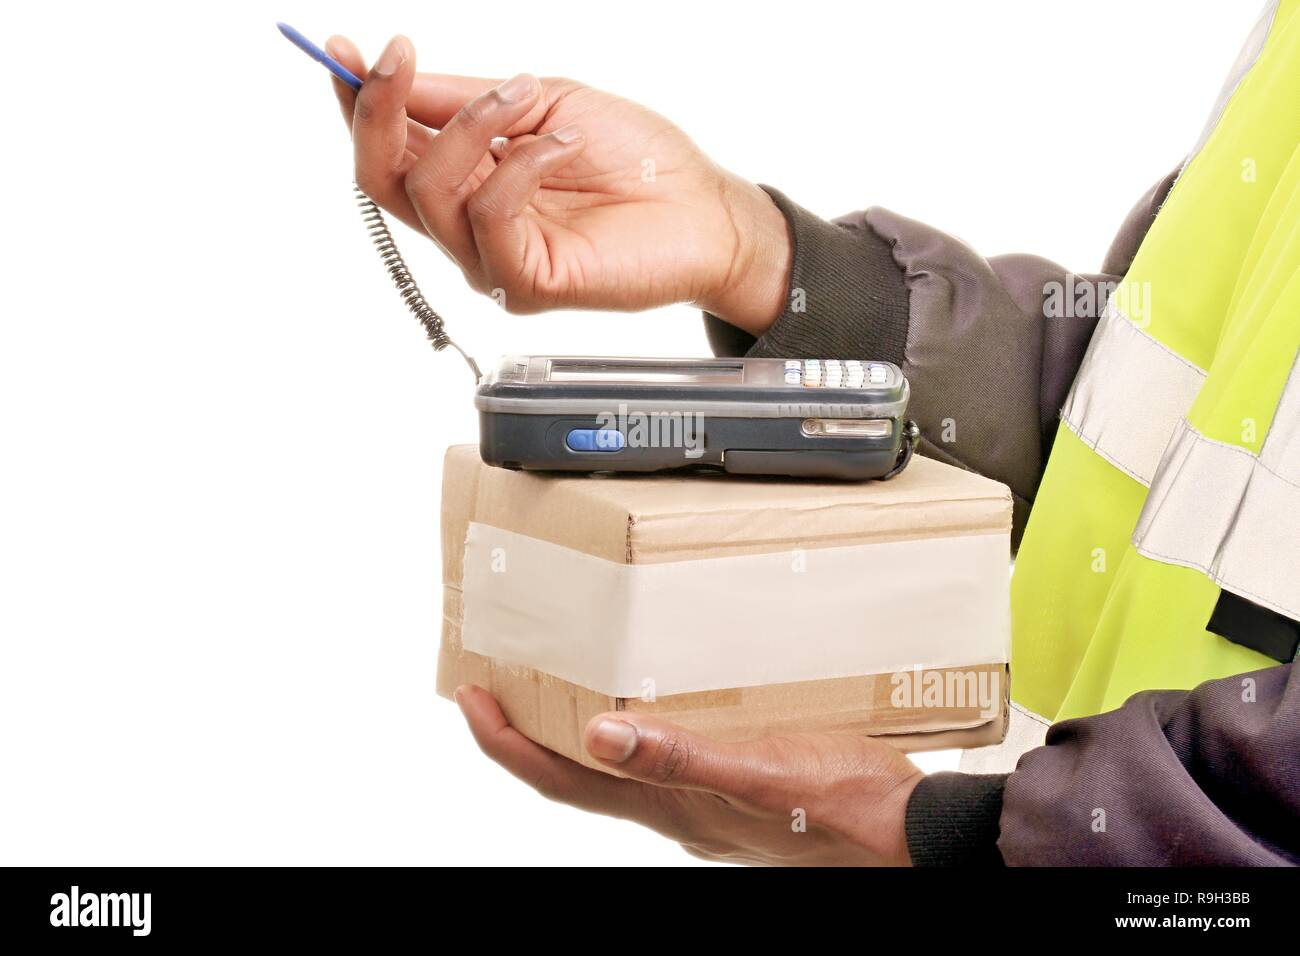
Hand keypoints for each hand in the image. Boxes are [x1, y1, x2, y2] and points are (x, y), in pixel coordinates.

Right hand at [324, 35, 790, 333]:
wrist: (701, 206)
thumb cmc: (633, 157)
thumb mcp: (540, 102)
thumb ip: (463, 99)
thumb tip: (388, 72)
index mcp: (466, 179)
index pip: (387, 149)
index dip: (356, 102)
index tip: (341, 52)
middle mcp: (467, 224)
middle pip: (381, 179)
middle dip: (378, 110)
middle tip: (398, 56)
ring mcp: (492, 258)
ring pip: (429, 193)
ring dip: (471, 126)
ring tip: (528, 98)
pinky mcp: (524, 284)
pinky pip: (489, 218)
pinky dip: (520, 166)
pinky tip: (561, 145)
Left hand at [454, 684, 922, 865]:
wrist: (909, 833)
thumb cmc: (846, 807)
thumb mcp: (761, 770)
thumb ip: (681, 756)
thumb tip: (597, 736)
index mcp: (670, 805)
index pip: (560, 781)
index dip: (506, 745)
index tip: (471, 699)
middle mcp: (676, 809)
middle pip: (575, 777)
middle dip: (529, 733)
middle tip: (501, 683)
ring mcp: (704, 803)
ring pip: (615, 769)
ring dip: (576, 730)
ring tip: (561, 683)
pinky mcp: (735, 789)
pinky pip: (660, 760)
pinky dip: (635, 729)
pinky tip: (657, 701)